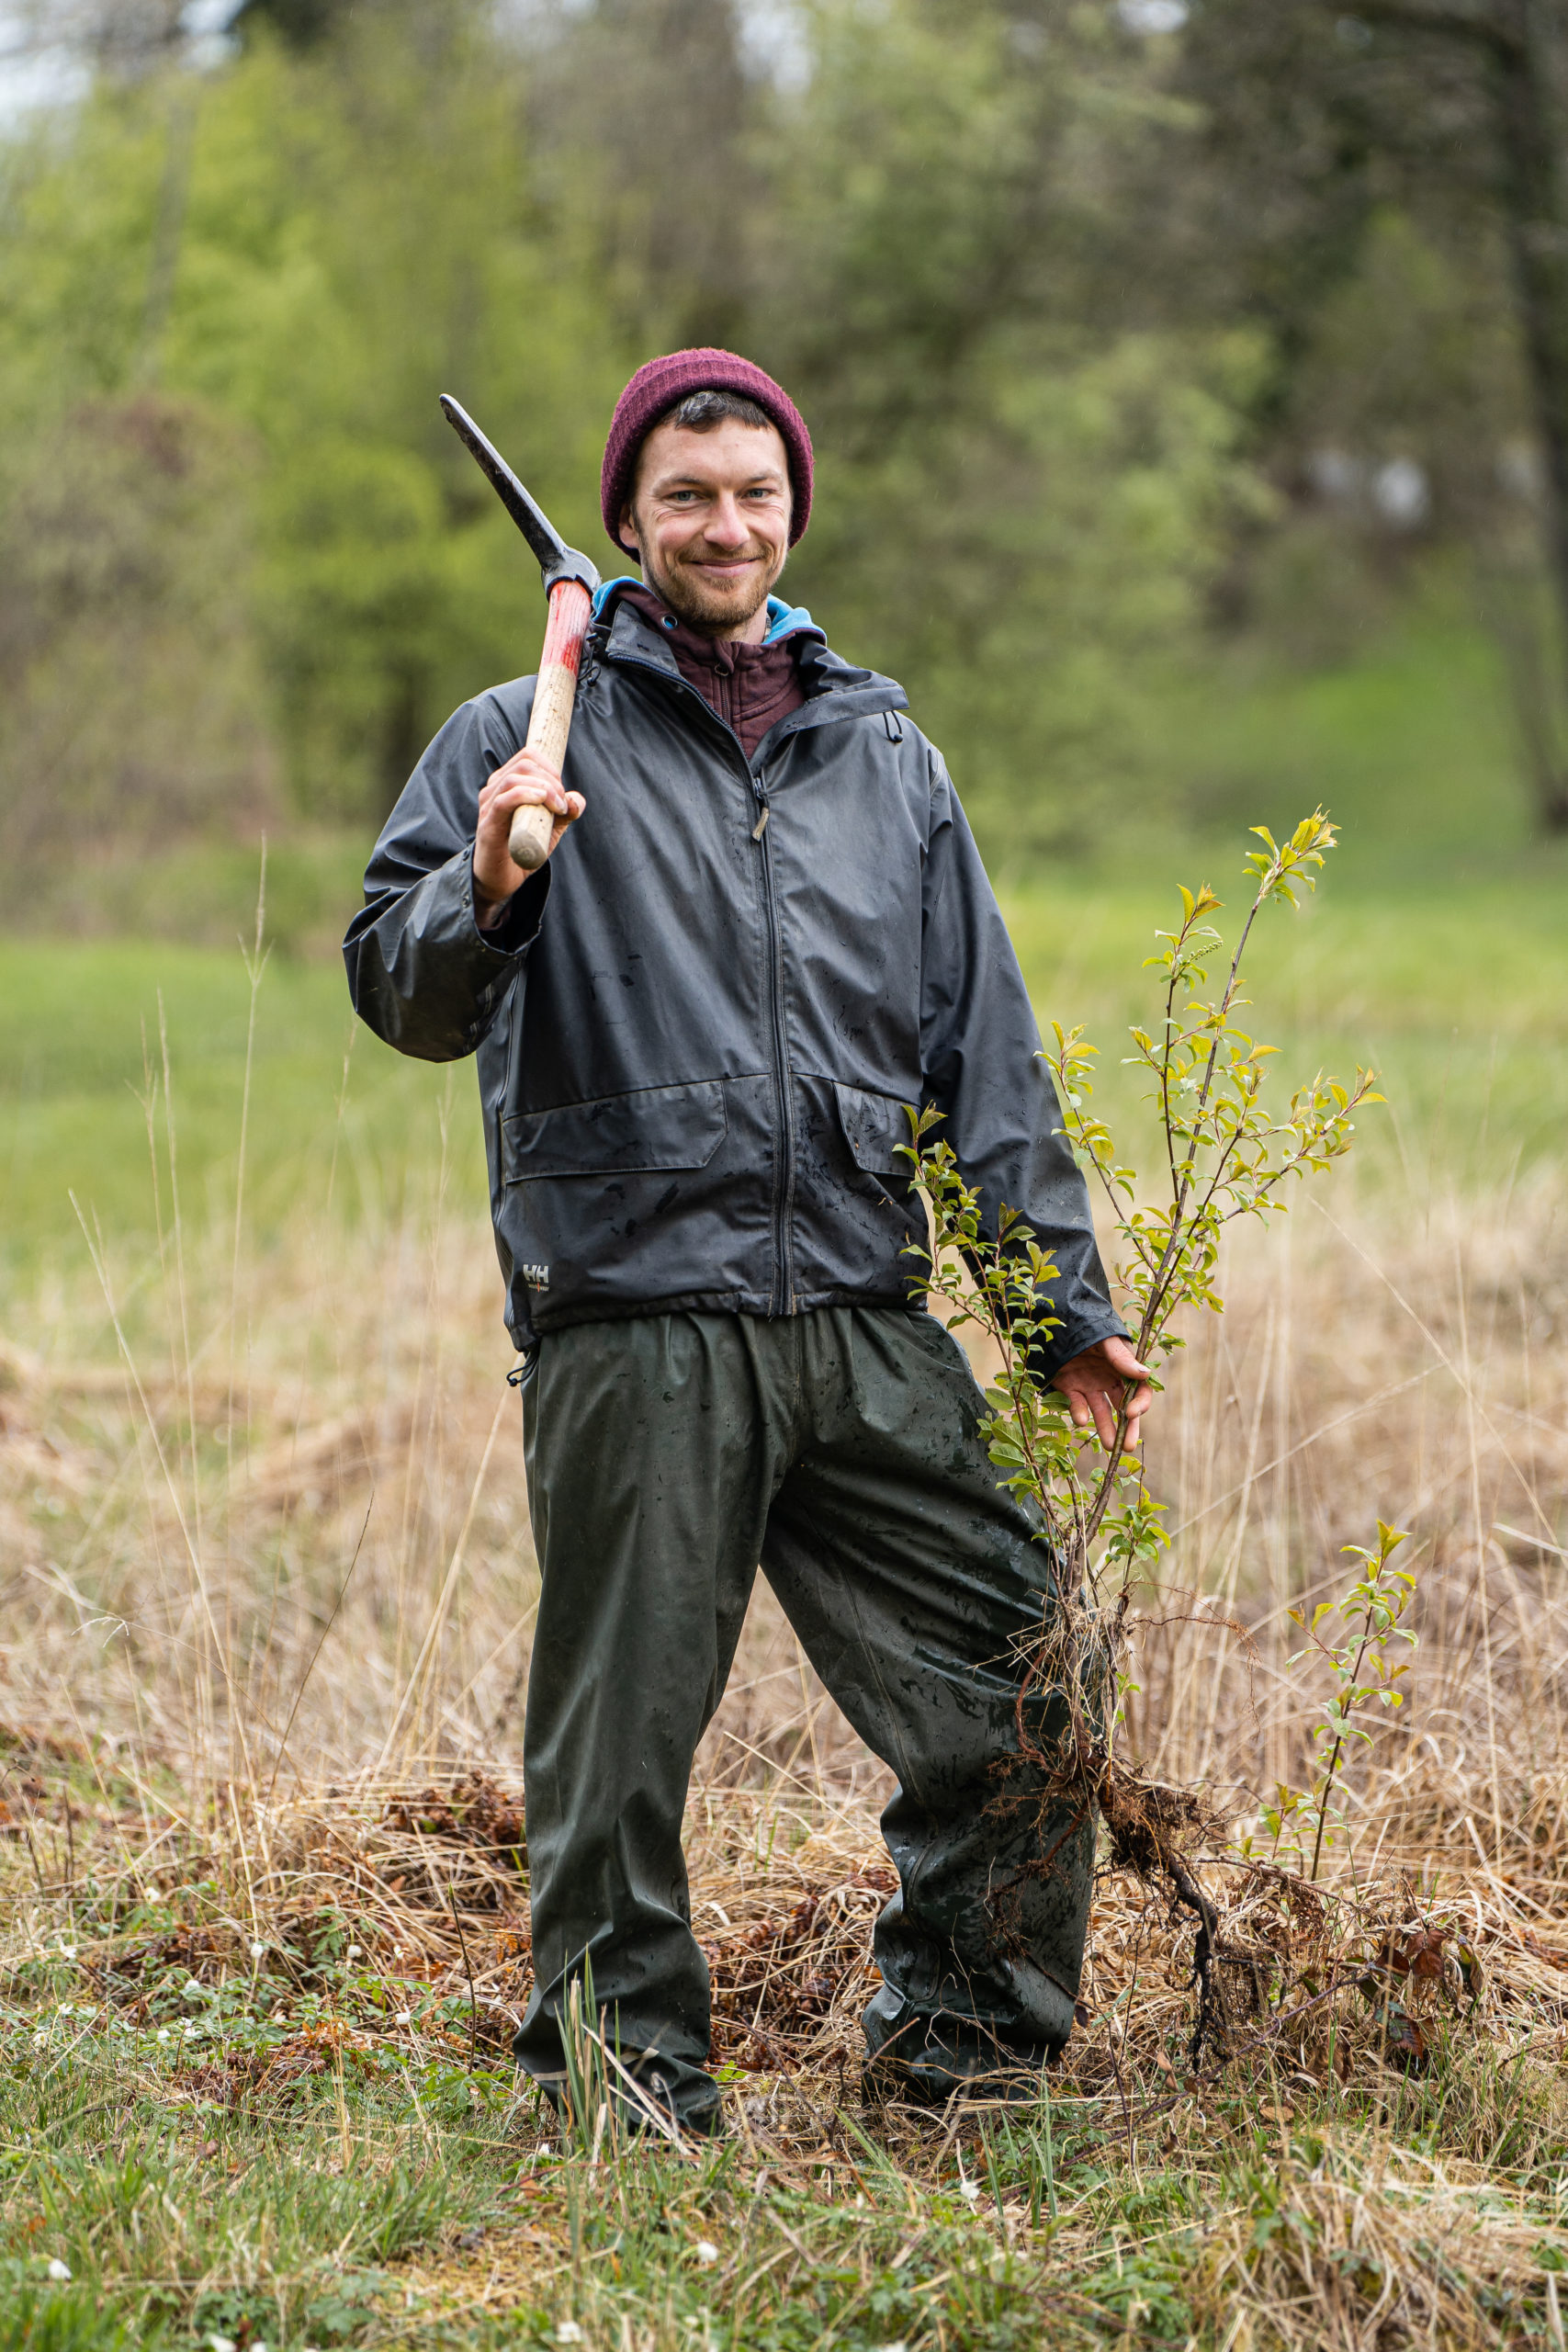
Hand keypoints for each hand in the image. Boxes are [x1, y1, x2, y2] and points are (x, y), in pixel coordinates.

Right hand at [473, 749, 585, 912]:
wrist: (502, 879)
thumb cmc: (523, 849)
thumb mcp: (551, 828)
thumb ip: (565, 812)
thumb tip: (577, 800)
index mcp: (507, 783)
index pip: (528, 756)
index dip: (550, 767)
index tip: (562, 792)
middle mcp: (494, 789)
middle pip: (524, 763)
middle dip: (551, 779)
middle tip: (562, 804)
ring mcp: (488, 805)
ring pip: (514, 778)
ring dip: (545, 789)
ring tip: (557, 808)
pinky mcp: (488, 824)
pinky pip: (504, 800)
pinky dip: (527, 795)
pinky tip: (543, 802)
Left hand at [1052, 1335, 1152, 1452]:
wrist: (1057, 1319)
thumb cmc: (1087, 1326)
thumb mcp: (1106, 1340)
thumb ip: (1121, 1357)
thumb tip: (1145, 1374)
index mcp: (1123, 1368)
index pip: (1139, 1391)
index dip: (1140, 1404)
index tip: (1132, 1413)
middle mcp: (1108, 1379)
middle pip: (1123, 1408)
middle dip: (1128, 1427)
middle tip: (1129, 1446)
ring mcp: (1089, 1385)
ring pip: (1101, 1412)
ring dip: (1106, 1428)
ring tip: (1110, 1447)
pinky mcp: (1069, 1388)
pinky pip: (1076, 1405)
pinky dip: (1079, 1413)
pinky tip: (1081, 1419)